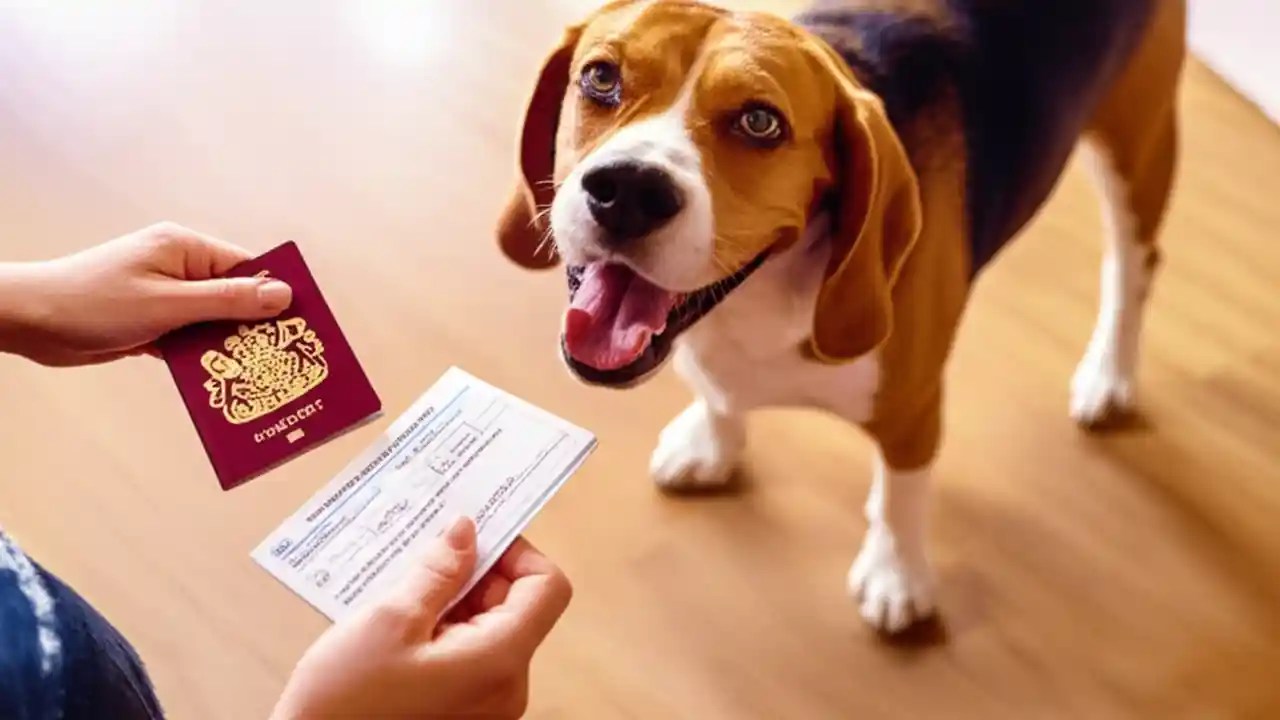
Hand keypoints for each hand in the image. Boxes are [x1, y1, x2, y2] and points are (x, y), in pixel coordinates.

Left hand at [0, 222, 291, 365]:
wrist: (28, 321)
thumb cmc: (92, 302)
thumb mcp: (168, 304)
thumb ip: (226, 301)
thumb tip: (281, 294)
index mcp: (185, 249)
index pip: (247, 268)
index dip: (276, 296)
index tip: (303, 326)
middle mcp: (179, 268)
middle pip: (234, 297)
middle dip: (255, 327)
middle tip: (284, 359)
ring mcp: (165, 295)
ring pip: (213, 321)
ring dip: (228, 347)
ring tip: (257, 375)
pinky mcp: (152, 321)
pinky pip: (190, 338)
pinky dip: (202, 356)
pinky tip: (221, 380)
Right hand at [271, 518, 571, 719]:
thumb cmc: (345, 705)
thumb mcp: (389, 621)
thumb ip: (438, 571)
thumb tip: (466, 532)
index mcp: (500, 660)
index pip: (547, 587)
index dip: (518, 552)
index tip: (473, 537)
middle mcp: (506, 689)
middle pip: (517, 608)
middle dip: (475, 574)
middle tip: (425, 555)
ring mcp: (486, 707)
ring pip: (488, 631)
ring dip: (452, 602)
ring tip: (402, 592)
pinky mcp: (462, 714)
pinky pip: (467, 658)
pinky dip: (441, 632)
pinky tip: (399, 625)